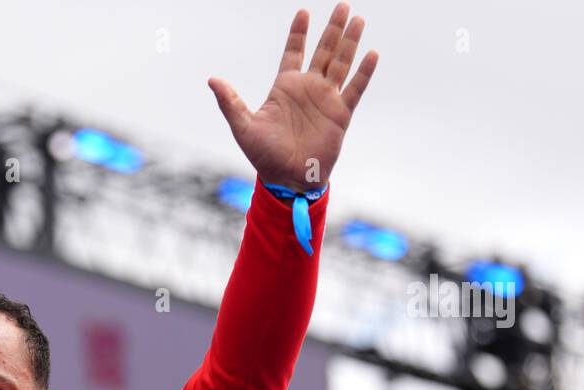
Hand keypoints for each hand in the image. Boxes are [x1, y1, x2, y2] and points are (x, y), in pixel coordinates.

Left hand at [208, 4, 376, 192]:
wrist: (287, 179)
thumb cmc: (264, 156)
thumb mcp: (243, 127)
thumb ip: (230, 102)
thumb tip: (212, 80)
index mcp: (284, 87)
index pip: (293, 52)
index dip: (298, 33)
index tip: (303, 12)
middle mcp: (308, 88)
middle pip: (323, 50)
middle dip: (332, 28)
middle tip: (342, 5)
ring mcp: (326, 99)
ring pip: (341, 63)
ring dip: (350, 41)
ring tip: (358, 19)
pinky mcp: (340, 114)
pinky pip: (355, 89)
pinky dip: (364, 72)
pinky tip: (372, 53)